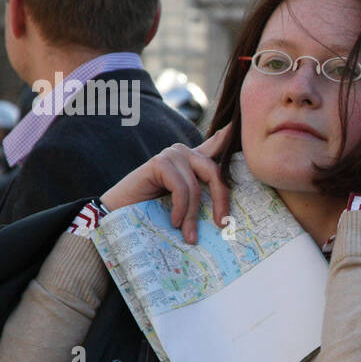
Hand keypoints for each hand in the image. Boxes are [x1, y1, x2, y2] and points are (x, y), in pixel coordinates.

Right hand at [100, 127, 232, 243]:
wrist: (119, 215)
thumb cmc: (153, 213)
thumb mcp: (185, 207)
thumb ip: (203, 200)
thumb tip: (227, 217)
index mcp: (194, 161)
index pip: (217, 146)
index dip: (230, 136)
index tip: (240, 126)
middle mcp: (185, 153)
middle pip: (215, 173)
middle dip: (221, 201)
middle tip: (222, 225)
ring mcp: (172, 155)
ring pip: (197, 187)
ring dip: (193, 215)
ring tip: (189, 235)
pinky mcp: (160, 162)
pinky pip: (182, 189)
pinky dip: (180, 209)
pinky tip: (173, 222)